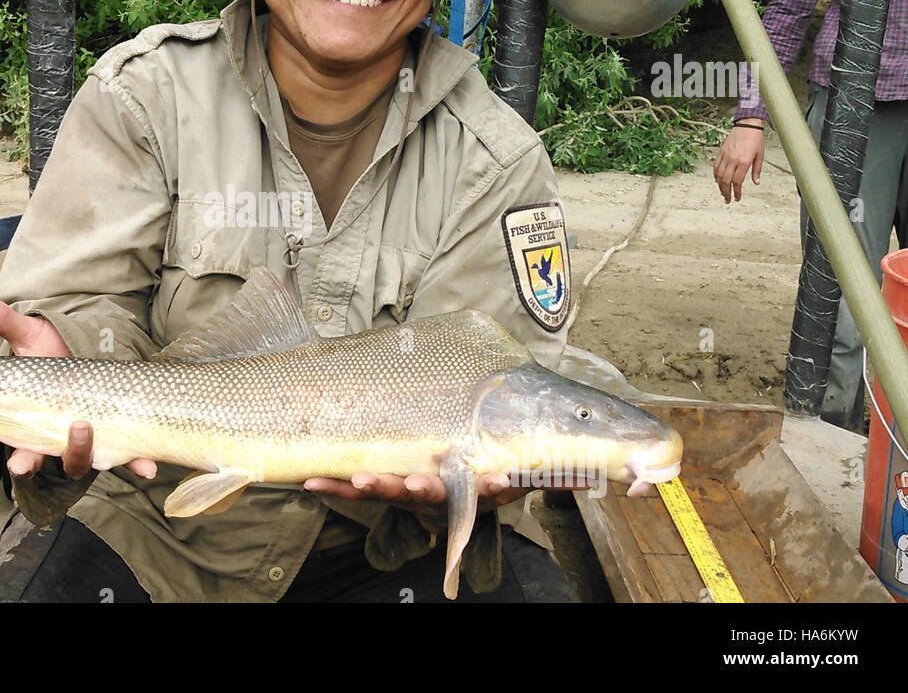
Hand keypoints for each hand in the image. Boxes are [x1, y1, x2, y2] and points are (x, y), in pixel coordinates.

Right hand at [0, 286, 156, 479]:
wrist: (94, 350)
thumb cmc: (53, 348)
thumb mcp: (27, 332)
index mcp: (20, 415)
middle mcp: (47, 435)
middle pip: (31, 456)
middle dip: (24, 461)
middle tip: (19, 463)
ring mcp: (79, 442)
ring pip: (74, 461)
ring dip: (76, 453)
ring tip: (81, 429)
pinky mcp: (113, 440)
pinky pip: (124, 458)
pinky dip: (135, 464)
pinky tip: (146, 468)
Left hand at [304, 471, 593, 530]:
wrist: (469, 459)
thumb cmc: (504, 446)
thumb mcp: (536, 451)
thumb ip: (565, 455)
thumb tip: (631, 457)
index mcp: (486, 480)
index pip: (491, 487)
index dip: (490, 486)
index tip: (491, 481)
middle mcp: (449, 490)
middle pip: (436, 495)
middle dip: (420, 490)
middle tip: (412, 484)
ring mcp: (414, 490)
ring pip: (393, 492)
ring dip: (375, 487)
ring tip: (357, 480)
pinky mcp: (384, 483)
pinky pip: (355, 483)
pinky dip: (332, 482)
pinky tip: (310, 479)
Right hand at [713, 119, 765, 202]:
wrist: (747, 124)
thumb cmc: (755, 138)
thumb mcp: (760, 155)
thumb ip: (757, 170)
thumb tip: (756, 182)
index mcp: (744, 161)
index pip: (737, 181)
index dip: (737, 192)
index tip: (737, 198)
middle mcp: (733, 160)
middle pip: (726, 181)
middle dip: (726, 192)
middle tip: (728, 199)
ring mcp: (725, 156)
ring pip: (719, 175)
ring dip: (720, 186)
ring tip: (722, 192)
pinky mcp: (721, 152)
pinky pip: (715, 167)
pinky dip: (715, 176)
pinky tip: (717, 181)